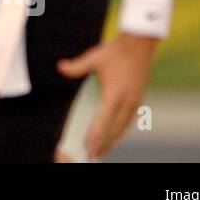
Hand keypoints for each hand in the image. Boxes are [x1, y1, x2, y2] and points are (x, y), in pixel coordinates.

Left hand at [57, 33, 158, 159]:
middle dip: (104, 143)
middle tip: (93, 155)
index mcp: (115, 94)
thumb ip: (77, 66)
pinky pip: (130, 120)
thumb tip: (59, 67)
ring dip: (114, 139)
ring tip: (103, 149)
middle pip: (115, 129)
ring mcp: (135, 101)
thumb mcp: (94, 57)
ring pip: (124, 126)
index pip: (103, 120)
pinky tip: (115, 133)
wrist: (140, 45)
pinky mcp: (139, 98)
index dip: (96, 136)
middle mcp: (128, 101)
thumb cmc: (115, 51)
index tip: (89, 149)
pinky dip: (121, 129)